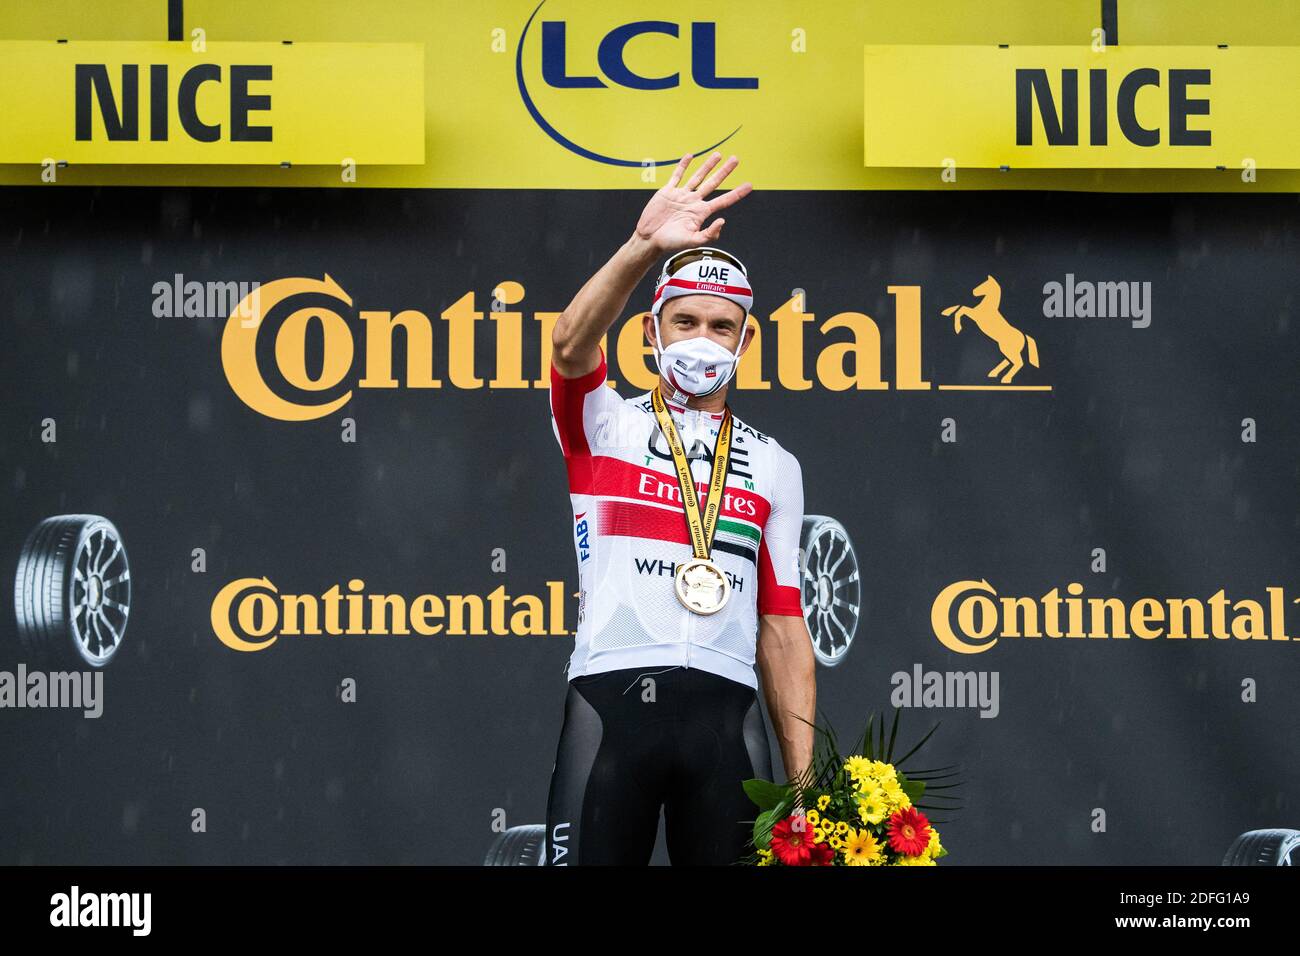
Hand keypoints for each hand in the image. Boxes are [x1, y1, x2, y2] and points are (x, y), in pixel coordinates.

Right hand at [633, 151, 751, 254]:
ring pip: (698, 177)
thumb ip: (708, 234)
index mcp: (701, 213)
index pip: (723, 200)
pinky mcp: (668, 192)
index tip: (749, 185)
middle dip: (725, 171)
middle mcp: (693, 202)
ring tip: (718, 155)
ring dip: (708, 165)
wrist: (649, 238)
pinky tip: (690, 156)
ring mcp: (681, 195)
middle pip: (713, 183)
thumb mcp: (692, 241)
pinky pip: (677, 176)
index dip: (737, 193)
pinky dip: (683, 166)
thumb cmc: (670, 243)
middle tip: (736, 160)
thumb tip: (723, 220)